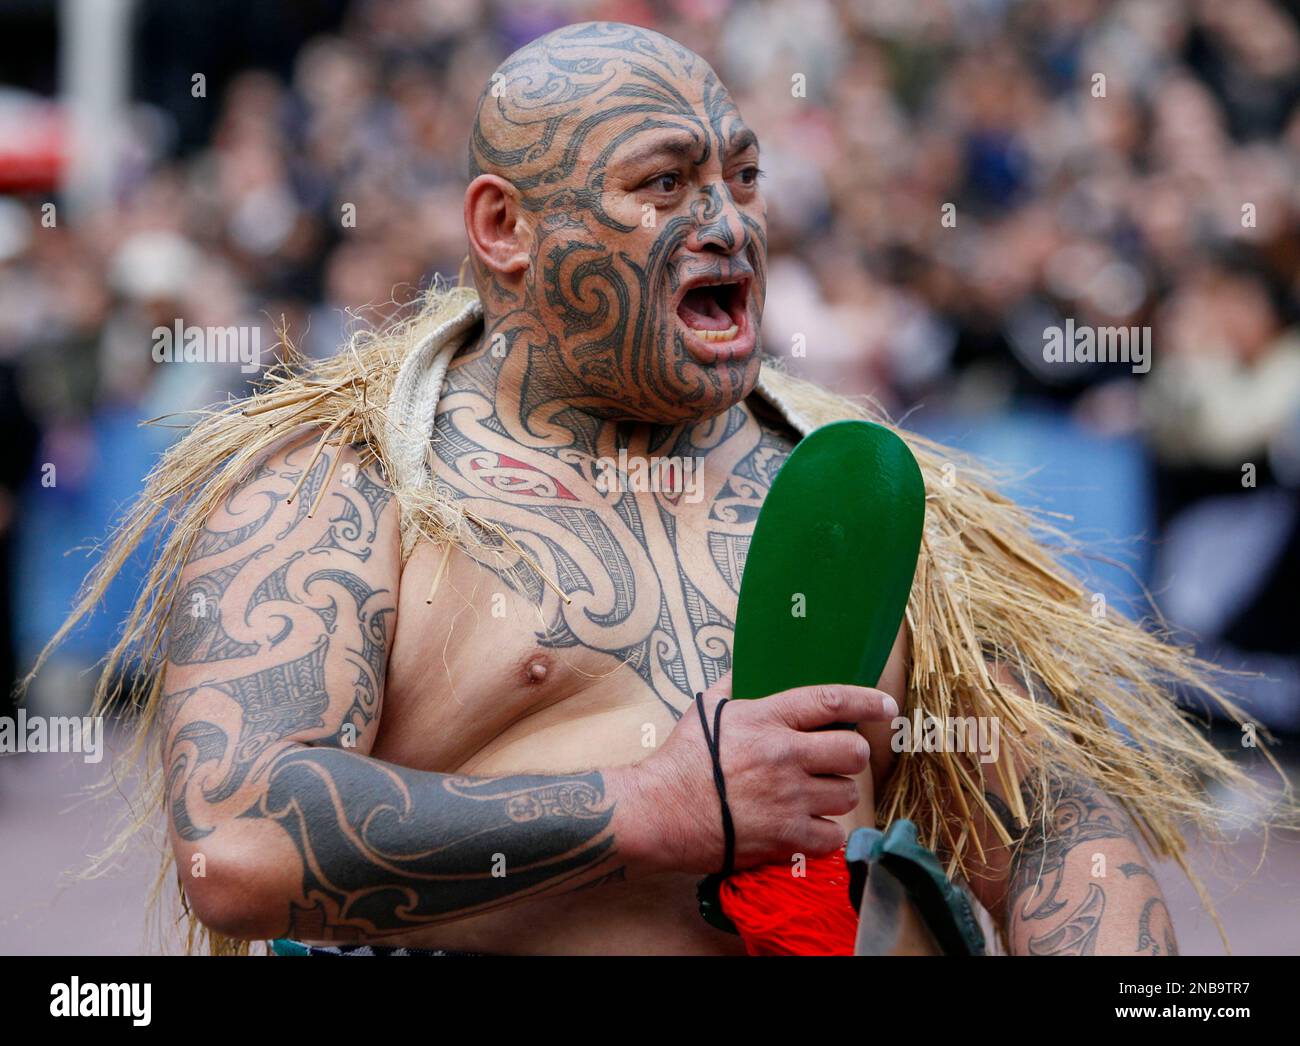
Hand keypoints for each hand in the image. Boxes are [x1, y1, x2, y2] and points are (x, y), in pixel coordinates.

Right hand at [632, 672, 898, 874]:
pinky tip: (806, 826)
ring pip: (847, 795)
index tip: (885, 705)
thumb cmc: (680, 760)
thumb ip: (733, 686)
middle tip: (835, 761)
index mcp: (767, 719)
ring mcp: (788, 798)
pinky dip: (823, 832)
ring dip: (835, 795)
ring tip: (814, 795)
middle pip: (853, 752)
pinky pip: (832, 834)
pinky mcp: (786, 836)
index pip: (831, 701)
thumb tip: (747, 666)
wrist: (660, 812)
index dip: (866, 700)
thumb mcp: (705, 710)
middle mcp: (785, 755)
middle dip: (850, 756)